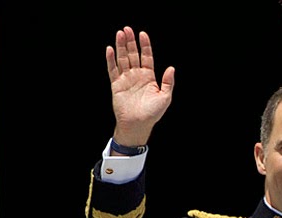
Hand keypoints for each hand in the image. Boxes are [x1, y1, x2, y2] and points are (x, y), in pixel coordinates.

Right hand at [105, 26, 174, 146]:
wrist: (137, 125)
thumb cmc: (152, 114)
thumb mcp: (165, 98)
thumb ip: (168, 82)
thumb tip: (171, 68)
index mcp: (149, 77)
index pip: (146, 57)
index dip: (145, 45)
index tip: (142, 34)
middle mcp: (137, 75)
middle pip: (133, 54)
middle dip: (130, 42)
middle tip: (127, 29)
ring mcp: (126, 79)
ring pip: (122, 59)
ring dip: (120, 46)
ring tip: (119, 33)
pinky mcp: (116, 84)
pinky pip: (112, 69)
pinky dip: (110, 59)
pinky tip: (110, 49)